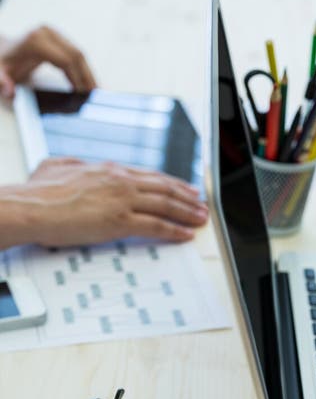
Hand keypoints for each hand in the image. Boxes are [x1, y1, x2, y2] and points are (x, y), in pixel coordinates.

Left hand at [0, 25, 95, 97]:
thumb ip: (2, 81)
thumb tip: (10, 91)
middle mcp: (47, 33)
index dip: (77, 79)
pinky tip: (87, 83)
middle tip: (96, 95)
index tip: (82, 96)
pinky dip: (83, 69)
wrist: (3, 49)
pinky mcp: (58, 38)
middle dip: (88, 76)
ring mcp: (54, 33)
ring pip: (79, 54)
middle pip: (77, 55)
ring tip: (95, 91)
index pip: (66, 60)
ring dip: (89, 73)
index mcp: (36, 40)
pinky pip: (75, 53)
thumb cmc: (4, 61)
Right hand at [20, 158, 207, 244]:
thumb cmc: (39, 192)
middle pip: (163, 188)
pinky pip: (155, 225)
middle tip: (202, 204)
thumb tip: (75, 164)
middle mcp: (119, 180)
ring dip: (187, 213)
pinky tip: (185, 234)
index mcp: (107, 169)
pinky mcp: (119, 221)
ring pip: (165, 205)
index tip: (184, 188)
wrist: (31, 206)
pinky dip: (174, 230)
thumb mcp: (57, 166)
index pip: (148, 175)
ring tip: (201, 219)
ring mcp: (121, 200)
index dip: (170, 182)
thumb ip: (73, 164)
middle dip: (186, 197)